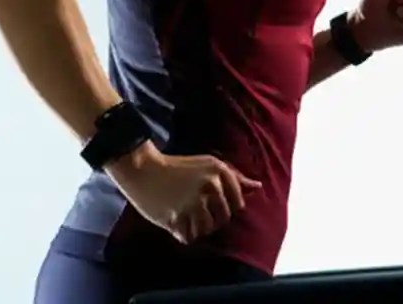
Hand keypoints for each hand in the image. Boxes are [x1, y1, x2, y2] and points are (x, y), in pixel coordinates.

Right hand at [106, 140, 261, 244]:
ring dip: (196, 228)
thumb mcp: (210, 165)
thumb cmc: (180, 168)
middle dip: (211, 220)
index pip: (238, 204)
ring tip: (186, 217)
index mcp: (220, 172)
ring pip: (206, 230)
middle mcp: (210, 185)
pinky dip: (183, 234)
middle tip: (195, 211)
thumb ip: (235, 177)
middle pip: (223, 219)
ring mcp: (192, 201)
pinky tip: (176, 222)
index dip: (225, 208)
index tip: (210, 203)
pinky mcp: (175, 215)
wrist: (144, 170)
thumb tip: (258, 187)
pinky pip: (189, 237)